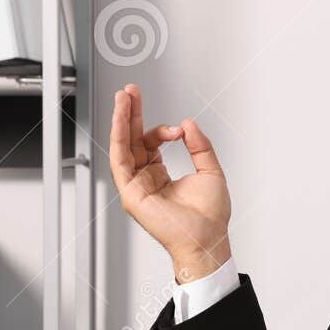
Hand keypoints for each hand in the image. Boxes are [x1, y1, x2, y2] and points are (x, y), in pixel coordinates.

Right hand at [109, 83, 232, 282]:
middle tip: (129, 91)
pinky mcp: (131, 193)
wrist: (208, 237)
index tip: (179, 129)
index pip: (149, 143)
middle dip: (130, 113)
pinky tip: (121, 120)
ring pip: (122, 146)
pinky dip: (118, 138)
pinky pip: (120, 161)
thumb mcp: (210, 171)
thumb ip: (199, 146)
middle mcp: (145, 178)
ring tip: (123, 97)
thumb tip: (188, 124)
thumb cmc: (210, 216)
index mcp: (160, 175)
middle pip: (131, 140)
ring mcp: (136, 185)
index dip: (161, 130)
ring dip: (121, 120)